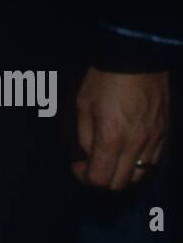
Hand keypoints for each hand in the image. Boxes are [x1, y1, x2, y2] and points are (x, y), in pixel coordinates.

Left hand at [72, 66, 169, 189]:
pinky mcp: (165, 133)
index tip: (78, 165)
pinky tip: (129, 150)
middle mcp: (135, 144)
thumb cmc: (105, 78)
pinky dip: (139, 163)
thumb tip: (88, 154)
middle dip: (102, 178)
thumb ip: (85, 136)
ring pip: (139, 175)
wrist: (136, 58)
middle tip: (92, 163)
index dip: (84, 177)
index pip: (100, 178)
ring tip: (112, 158)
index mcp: (111, 137)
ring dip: (122, 173)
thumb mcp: (83, 105)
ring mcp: (153, 140)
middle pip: (119, 183)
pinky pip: (153, 161)